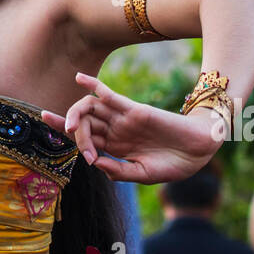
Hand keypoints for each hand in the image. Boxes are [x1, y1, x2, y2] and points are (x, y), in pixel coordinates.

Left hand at [40, 72, 224, 183]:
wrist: (198, 152)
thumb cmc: (174, 165)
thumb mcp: (142, 175)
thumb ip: (118, 171)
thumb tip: (94, 162)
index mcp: (115, 147)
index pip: (83, 137)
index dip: (64, 132)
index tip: (55, 133)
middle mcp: (115, 131)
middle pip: (82, 122)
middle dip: (69, 129)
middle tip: (76, 143)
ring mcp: (122, 119)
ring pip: (91, 109)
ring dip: (75, 113)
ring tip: (72, 124)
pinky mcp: (133, 109)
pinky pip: (109, 94)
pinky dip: (93, 85)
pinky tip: (79, 78)